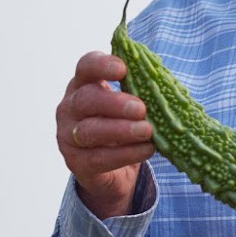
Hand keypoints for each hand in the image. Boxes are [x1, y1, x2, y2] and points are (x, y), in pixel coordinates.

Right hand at [55, 51, 153, 218]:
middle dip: (114, 103)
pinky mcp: (76, 162)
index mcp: (83, 85)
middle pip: (85, 99)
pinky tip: (146, 150)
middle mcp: (70, 108)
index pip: (85, 67)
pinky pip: (98, 158)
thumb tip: (167, 83)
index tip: (123, 69)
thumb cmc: (124, 126)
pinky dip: (125, 154)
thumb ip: (141, 92)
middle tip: (141, 108)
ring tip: (146, 130)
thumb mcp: (130, 106)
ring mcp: (68, 136)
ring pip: (89, 130)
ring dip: (120, 130)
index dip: (101, 65)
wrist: (112, 171)